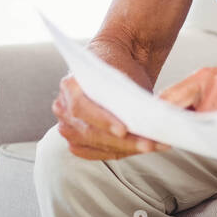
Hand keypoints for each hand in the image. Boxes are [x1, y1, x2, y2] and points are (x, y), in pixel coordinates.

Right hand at [52, 75, 169, 160]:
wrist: (114, 63)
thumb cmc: (118, 67)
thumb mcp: (122, 74)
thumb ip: (123, 95)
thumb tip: (141, 118)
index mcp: (69, 86)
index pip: (81, 107)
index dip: (102, 121)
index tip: (124, 130)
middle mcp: (63, 108)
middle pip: (90, 132)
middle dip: (122, 141)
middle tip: (149, 144)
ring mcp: (68, 127)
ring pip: (96, 146)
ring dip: (127, 149)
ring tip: (153, 146)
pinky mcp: (78, 141)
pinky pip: (97, 153)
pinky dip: (121, 152)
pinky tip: (141, 149)